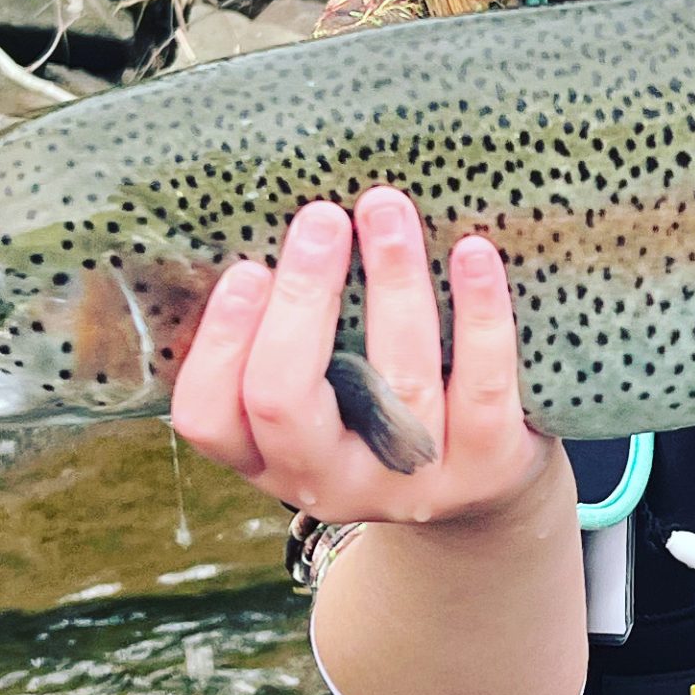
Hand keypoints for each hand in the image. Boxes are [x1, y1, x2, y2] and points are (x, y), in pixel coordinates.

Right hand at [169, 188, 560, 525]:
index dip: (221, 344)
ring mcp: (407, 482)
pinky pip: (482, 385)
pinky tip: (473, 252)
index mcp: (267, 457)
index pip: (208, 417)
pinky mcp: (485, 467)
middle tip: (321, 217)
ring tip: (387, 209)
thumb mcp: (324, 392)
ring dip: (392, 282)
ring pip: (394, 380)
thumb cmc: (380, 409)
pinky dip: (478, 313)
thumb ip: (291, 336)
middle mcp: (327, 481)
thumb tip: (283, 224)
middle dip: (302, 300)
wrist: (484, 486)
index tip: (247, 267)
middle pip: (285, 400)